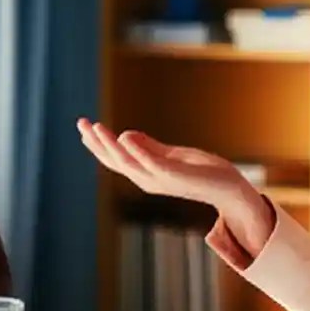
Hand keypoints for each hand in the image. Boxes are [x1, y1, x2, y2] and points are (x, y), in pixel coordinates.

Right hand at [77, 118, 248, 209]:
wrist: (228, 187)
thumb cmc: (202, 172)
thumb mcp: (172, 155)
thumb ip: (150, 147)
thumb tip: (126, 136)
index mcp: (146, 174)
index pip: (116, 160)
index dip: (98, 145)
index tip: (83, 128)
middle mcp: (148, 179)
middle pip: (115, 161)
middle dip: (96, 143)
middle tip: (80, 123)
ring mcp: (160, 179)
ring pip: (128, 162)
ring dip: (110, 145)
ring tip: (96, 127)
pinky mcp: (175, 174)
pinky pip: (152, 162)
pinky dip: (137, 150)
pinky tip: (125, 137)